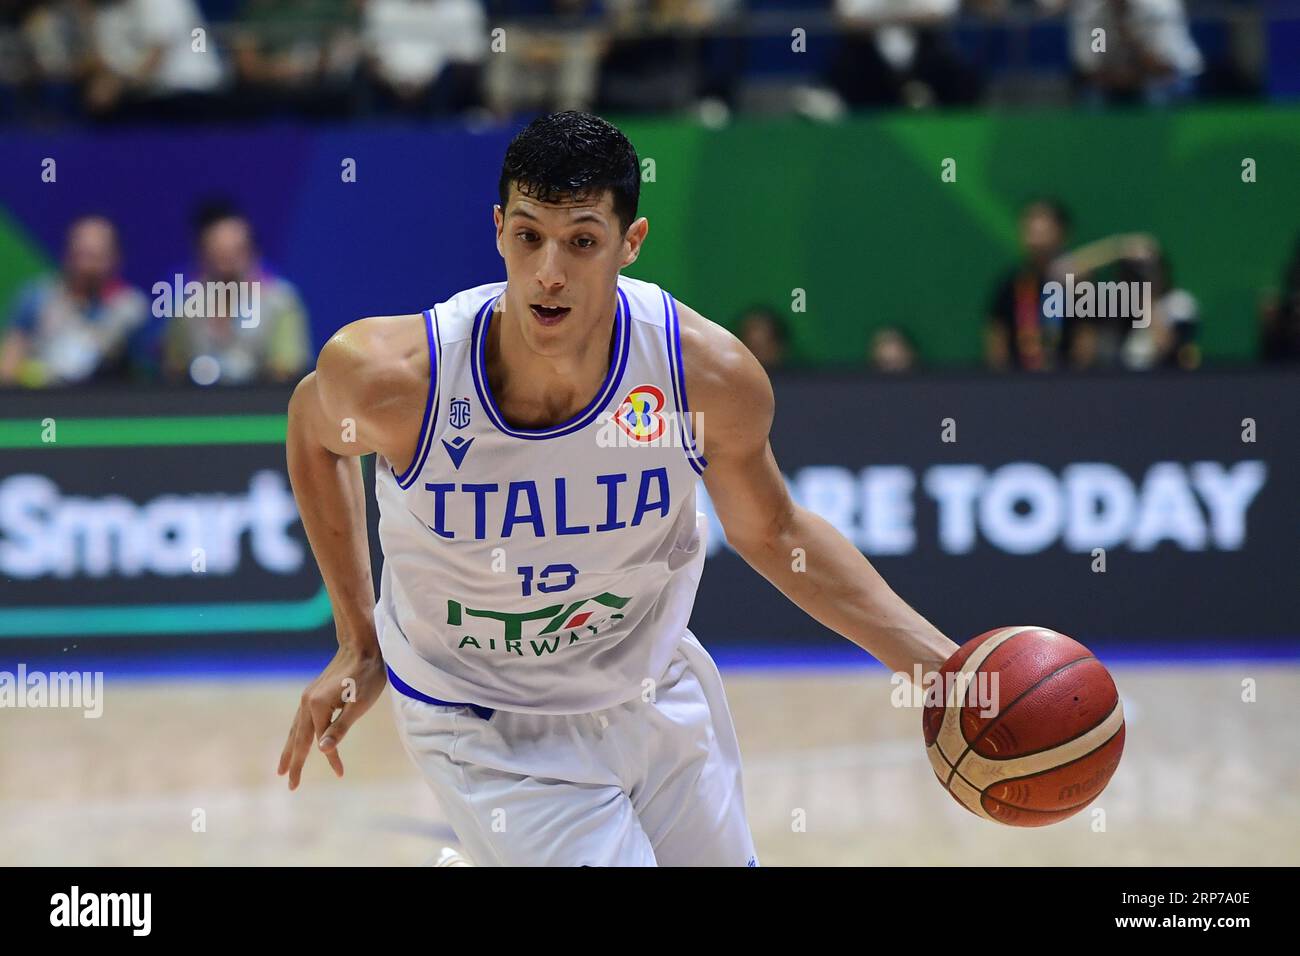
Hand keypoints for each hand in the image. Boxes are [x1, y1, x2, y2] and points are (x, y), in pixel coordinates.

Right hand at [277, 644, 386, 789]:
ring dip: (290, 749)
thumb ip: (340, 728)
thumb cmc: (367, 674)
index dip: (332, 759)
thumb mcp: (359, 705)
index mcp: (317, 707)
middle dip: (293, 761)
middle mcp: (307, 702)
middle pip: (298, 738)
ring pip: (296, 729)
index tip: (340, 774)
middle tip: (288, 784)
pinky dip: (297, 734)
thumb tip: (322, 750)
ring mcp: (308, 696)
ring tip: (283, 766)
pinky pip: (301, 720)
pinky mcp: (314, 692)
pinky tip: (298, 738)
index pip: (321, 742)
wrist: (362, 644)